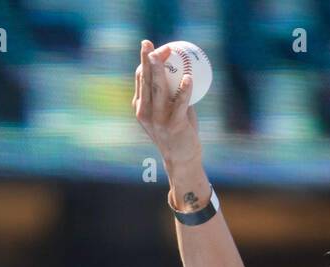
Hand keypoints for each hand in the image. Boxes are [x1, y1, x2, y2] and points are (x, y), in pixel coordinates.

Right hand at [133, 39, 201, 167]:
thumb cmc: (178, 133)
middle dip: (145, 59)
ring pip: (157, 88)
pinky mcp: (173, 125)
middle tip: (148, 43)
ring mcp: (158, 119)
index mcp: (141, 107)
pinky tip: (188, 77)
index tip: (153, 47)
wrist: (182, 160)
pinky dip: (184, 89)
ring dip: (160, 69)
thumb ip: (171, 94)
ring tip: (163, 54)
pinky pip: (179, 103)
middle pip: (145, 80)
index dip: (145, 61)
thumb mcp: (170, 111)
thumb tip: (181, 70)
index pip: (140, 78)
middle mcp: (145, 112)